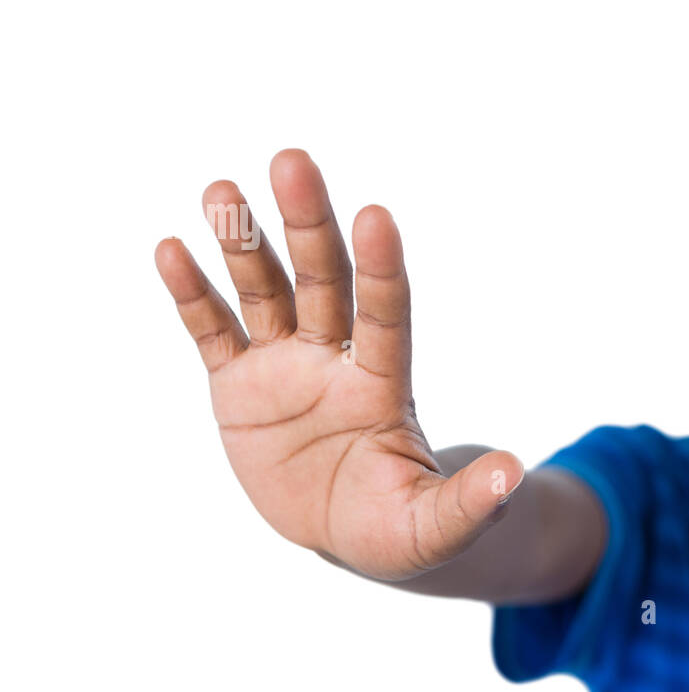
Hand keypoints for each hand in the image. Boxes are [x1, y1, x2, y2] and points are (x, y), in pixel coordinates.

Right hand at [154, 149, 522, 580]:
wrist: (345, 531)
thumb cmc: (398, 531)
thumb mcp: (434, 528)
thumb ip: (469, 502)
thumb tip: (513, 475)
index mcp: (385, 386)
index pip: (386, 316)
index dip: (381, 269)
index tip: (376, 216)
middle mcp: (336, 360)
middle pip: (324, 281)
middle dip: (308, 225)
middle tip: (293, 160)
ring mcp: (285, 367)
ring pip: (264, 292)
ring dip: (243, 243)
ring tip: (223, 191)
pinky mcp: (238, 387)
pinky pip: (212, 333)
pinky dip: (192, 295)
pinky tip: (172, 249)